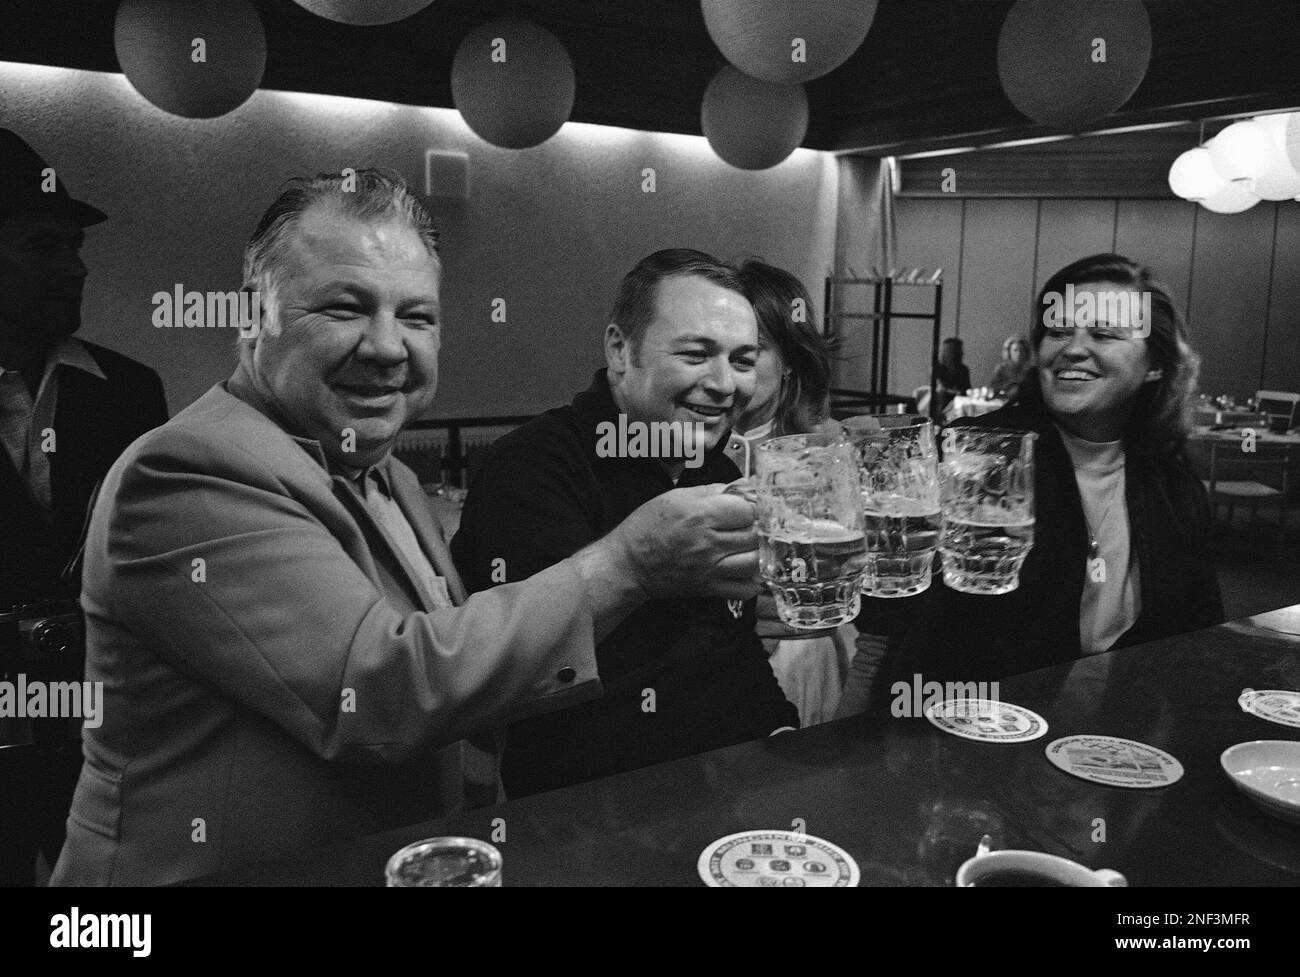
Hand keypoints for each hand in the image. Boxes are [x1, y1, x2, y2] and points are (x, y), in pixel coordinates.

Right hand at [606, 483, 760, 600]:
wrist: (629, 564)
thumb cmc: (648, 526)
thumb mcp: (676, 497)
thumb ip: (712, 491)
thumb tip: (742, 486)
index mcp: (700, 515)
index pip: (747, 510)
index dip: (753, 505)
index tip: (750, 506)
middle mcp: (708, 543)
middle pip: (755, 534)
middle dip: (761, 527)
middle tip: (757, 524)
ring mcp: (710, 568)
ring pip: (755, 562)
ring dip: (761, 552)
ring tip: (755, 545)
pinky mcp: (709, 588)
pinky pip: (744, 589)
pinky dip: (753, 580)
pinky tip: (748, 569)